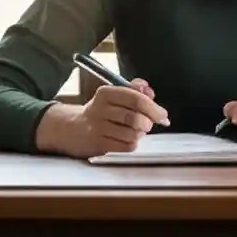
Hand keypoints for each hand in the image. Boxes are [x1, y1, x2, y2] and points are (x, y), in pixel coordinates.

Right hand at [37, 78, 168, 157]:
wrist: (74, 129)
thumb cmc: (102, 111)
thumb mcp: (115, 96)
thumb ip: (134, 90)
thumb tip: (149, 90)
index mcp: (106, 92)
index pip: (136, 99)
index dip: (154, 108)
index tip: (163, 115)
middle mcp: (100, 108)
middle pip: (135, 118)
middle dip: (148, 123)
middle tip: (148, 125)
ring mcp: (97, 127)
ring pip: (132, 134)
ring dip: (139, 134)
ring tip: (135, 132)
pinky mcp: (97, 143)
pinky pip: (126, 146)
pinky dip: (132, 144)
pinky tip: (127, 140)